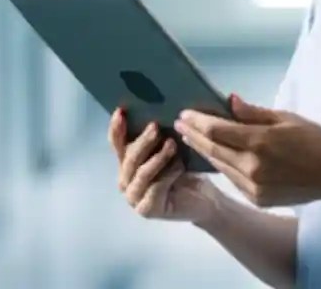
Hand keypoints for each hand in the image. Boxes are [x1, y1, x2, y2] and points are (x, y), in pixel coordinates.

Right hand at [109, 107, 221, 222]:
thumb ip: (158, 137)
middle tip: (155, 127)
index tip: (121, 111)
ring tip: (172, 144)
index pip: (116, 144)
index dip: (116, 128)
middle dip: (142, 141)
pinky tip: (180, 165)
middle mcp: (125, 180)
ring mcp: (134, 197)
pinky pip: (156, 188)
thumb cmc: (184, 171)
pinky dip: (168, 174)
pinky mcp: (146, 209)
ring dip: (158, 157)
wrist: (203, 199)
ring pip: (142, 173)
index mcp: (127, 163)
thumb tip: (155, 113)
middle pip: (129, 158)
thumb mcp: (169, 150)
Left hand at [175, 95, 320, 207]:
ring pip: (220, 165)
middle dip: (193, 135)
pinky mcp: (257, 197)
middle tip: (179, 124)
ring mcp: (254, 186)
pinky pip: (232, 179)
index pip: (217, 130)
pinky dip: (221, 164)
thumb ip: (254, 112)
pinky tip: (213, 155)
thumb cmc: (314, 140)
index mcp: (260, 142)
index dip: (198, 121)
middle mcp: (253, 166)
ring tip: (191, 138)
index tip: (184, 114)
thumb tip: (228, 100)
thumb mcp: (286, 118)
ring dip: (203, 150)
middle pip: (213, 148)